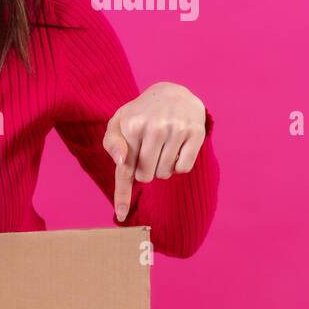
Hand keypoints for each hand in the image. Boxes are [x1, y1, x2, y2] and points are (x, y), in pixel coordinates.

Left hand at [103, 81, 207, 221]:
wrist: (171, 93)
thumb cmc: (140, 114)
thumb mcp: (119, 123)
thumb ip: (112, 144)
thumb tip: (122, 162)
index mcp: (132, 127)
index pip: (125, 169)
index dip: (122, 195)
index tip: (120, 215)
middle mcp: (155, 128)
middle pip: (146, 176)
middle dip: (144, 171)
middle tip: (147, 153)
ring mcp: (177, 130)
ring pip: (166, 173)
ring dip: (162, 168)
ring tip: (161, 149)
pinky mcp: (196, 133)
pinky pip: (184, 168)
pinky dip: (178, 165)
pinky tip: (176, 149)